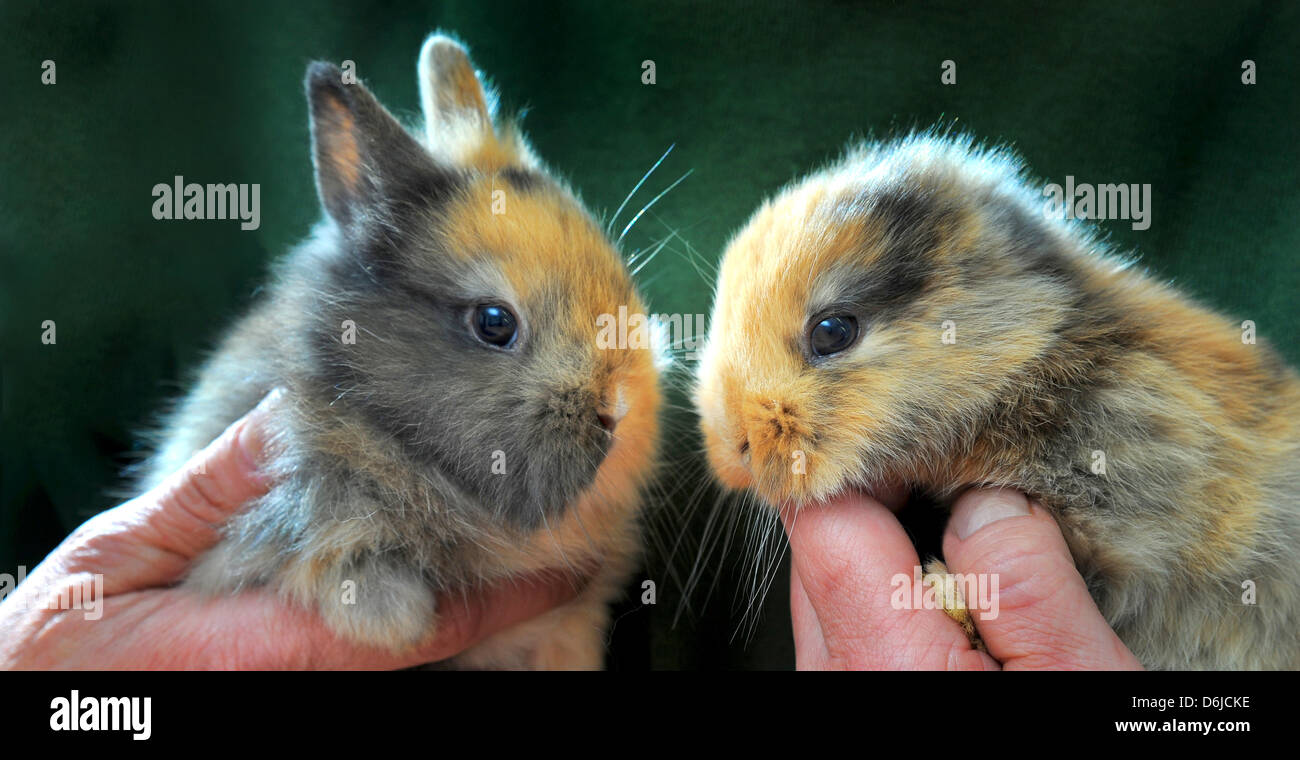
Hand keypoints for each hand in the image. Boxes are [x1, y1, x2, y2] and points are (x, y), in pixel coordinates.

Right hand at [0, 390, 586, 669]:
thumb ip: (208, 490)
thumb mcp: (124, 553)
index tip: (568, 561)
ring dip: (463, 626)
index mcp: (285, 645)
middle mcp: (310, 682)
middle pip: (436, 654)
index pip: (431, 626)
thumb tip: (281, 417)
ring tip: (514, 566)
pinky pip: (370, 675)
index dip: (508, 597)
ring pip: (409, 672)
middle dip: (496, 606)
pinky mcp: (287, 693)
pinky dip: (417, 647)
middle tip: (556, 547)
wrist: (26, 714)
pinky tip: (433, 603)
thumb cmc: (61, 650)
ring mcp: (304, 695)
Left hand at [781, 487, 1143, 669]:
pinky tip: (955, 603)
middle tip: (965, 487)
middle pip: (819, 542)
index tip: (922, 434)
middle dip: (885, 500)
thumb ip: (1026, 581)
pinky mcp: (848, 697)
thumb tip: (986, 498)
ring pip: (830, 582)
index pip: (820, 515)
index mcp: (882, 665)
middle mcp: (833, 680)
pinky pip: (849, 623)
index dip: (865, 459)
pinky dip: (892, 595)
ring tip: (972, 550)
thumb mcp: (1078, 685)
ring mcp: (833, 693)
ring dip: (892, 551)